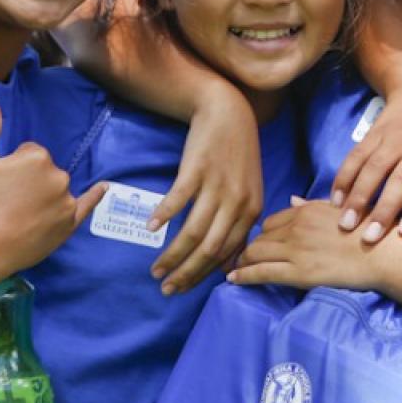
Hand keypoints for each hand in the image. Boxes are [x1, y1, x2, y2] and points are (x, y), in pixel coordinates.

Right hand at [0, 97, 104, 282]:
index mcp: (37, 156)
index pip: (29, 153)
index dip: (12, 167)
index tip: (0, 184)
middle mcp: (58, 175)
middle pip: (45, 171)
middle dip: (29, 181)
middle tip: (6, 201)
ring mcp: (67, 200)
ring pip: (57, 189)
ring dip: (45, 195)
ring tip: (19, 214)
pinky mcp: (71, 222)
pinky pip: (88, 204)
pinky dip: (96, 195)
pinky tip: (104, 188)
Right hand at [147, 91, 263, 294]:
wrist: (229, 112)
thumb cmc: (236, 155)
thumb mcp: (247, 191)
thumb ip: (238, 224)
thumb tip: (225, 262)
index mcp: (251, 211)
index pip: (226, 253)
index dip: (203, 275)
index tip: (183, 288)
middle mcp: (237, 202)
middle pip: (209, 249)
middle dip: (186, 274)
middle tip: (166, 289)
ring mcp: (217, 185)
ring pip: (193, 231)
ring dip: (172, 255)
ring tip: (155, 270)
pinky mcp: (199, 168)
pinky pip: (179, 198)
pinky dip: (164, 215)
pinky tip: (151, 229)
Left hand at [232, 199, 401, 292]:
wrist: (387, 253)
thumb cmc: (372, 230)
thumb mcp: (342, 210)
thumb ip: (313, 206)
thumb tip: (291, 201)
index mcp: (307, 211)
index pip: (273, 221)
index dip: (266, 234)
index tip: (262, 243)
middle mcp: (296, 227)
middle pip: (260, 236)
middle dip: (250, 248)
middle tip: (242, 258)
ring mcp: (296, 250)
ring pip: (255, 253)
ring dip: (243, 261)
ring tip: (235, 269)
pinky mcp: (298, 273)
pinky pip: (261, 273)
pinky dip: (243, 276)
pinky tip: (233, 279)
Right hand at [331, 78, 401, 240]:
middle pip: (400, 179)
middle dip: (383, 210)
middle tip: (368, 238)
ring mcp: (394, 139)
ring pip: (373, 168)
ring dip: (357, 197)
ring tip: (345, 223)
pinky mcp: (373, 133)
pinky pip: (355, 157)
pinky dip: (343, 178)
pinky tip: (335, 200)